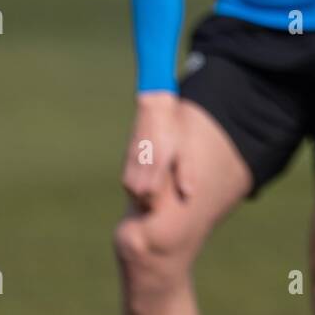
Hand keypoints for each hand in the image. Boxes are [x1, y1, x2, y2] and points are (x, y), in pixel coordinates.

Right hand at [121, 90, 189, 209]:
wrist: (155, 107)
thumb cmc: (175, 129)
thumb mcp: (185, 151)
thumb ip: (185, 173)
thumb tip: (188, 195)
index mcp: (158, 162)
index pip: (149, 192)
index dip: (153, 203)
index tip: (159, 207)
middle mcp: (143, 161)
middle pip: (136, 192)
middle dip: (143, 202)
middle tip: (153, 206)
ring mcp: (133, 157)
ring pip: (128, 184)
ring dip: (135, 194)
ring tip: (147, 197)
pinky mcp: (129, 153)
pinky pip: (125, 174)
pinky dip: (131, 183)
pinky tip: (141, 183)